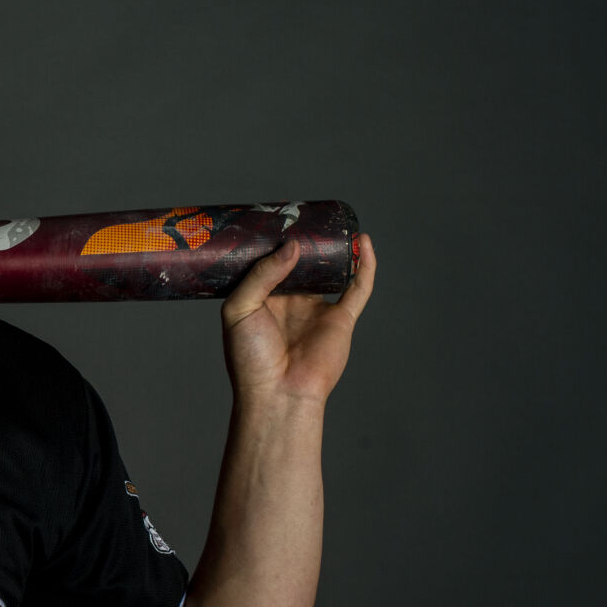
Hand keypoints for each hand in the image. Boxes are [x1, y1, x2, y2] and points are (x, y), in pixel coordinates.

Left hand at [221, 234, 376, 404]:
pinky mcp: (341, 320)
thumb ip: (262, 274)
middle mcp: (292, 302)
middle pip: (303, 264)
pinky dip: (366, 266)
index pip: (271, 263)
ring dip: (337, 250)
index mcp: (264, 299)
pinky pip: (359, 288)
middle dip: (306, 241)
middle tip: (306, 214)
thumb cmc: (250, 357)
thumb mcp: (240, 308)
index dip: (275, 243)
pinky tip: (364, 243)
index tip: (278, 217)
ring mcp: (318, 310)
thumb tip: (293, 247)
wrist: (277, 392)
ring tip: (336, 224)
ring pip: (332, 272)